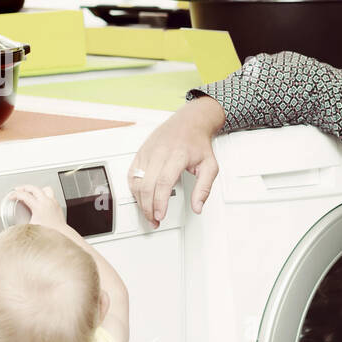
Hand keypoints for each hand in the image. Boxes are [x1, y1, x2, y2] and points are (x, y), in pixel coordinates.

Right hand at [10, 184, 65, 229]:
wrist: (61, 234)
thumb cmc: (48, 233)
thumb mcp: (30, 227)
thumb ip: (20, 225)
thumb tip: (11, 227)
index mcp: (39, 206)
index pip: (24, 195)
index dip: (15, 195)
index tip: (11, 197)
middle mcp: (47, 202)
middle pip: (34, 188)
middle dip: (24, 188)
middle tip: (18, 190)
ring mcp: (53, 202)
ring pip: (45, 189)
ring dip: (36, 190)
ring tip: (30, 192)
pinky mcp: (57, 205)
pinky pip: (50, 195)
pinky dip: (43, 195)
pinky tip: (39, 200)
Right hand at [128, 97, 225, 225]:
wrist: (190, 122)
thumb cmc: (198, 143)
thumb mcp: (210, 165)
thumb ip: (204, 188)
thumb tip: (198, 207)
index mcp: (178, 155)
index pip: (164, 182)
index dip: (160, 202)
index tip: (160, 215)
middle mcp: (160, 152)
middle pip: (147, 185)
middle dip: (148, 207)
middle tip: (154, 219)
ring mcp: (148, 152)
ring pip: (137, 181)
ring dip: (140, 200)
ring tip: (148, 212)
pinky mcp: (141, 152)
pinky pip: (132, 174)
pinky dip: (134, 189)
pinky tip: (140, 198)